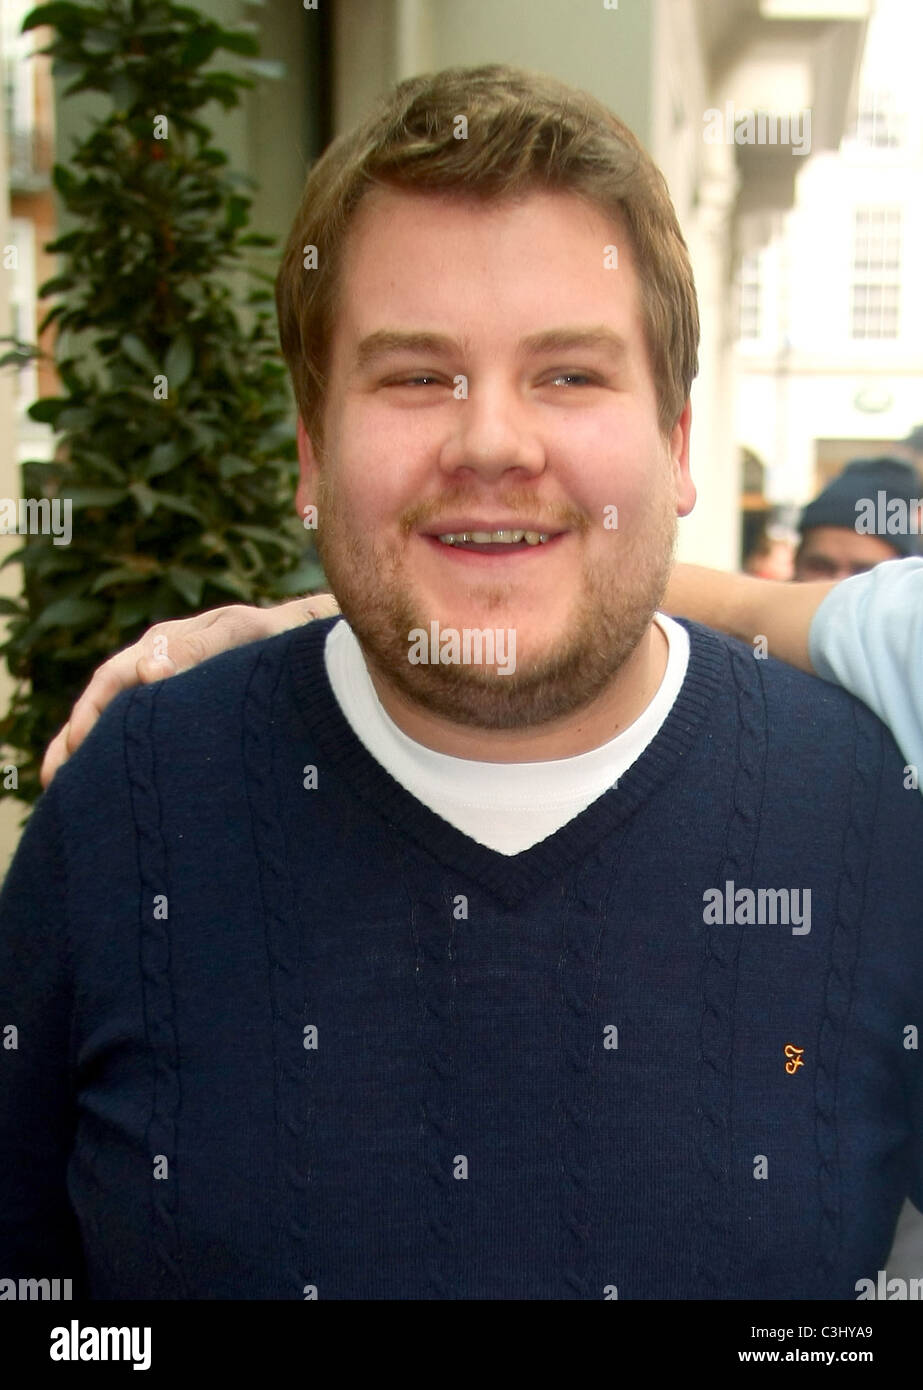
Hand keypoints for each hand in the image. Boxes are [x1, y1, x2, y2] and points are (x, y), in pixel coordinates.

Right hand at [40, 594, 340, 786]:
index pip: (113, 678)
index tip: (78, 743)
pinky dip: (115, 758)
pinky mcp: (178, 719)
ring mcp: (164, 694)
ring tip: (62, 791)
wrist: (299, 645)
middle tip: (54, 777)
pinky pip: (138, 737)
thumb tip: (150, 670)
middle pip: (101, 705)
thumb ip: (199, 650)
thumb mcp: (238, 636)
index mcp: (162, 644)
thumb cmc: (271, 640)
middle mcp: (154, 668)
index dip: (92, 710)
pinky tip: (105, 789)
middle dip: (74, 739)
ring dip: (86, 754)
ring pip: (114, 724)